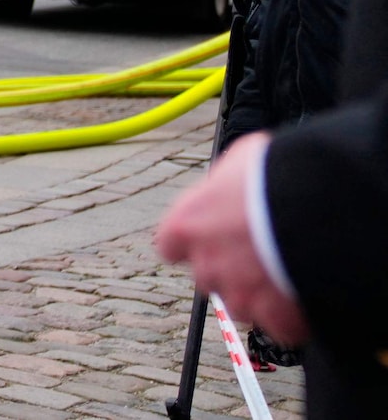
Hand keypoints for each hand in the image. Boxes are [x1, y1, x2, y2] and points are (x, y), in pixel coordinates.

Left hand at [153, 133, 309, 343]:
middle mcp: (205, 263)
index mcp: (186, 224)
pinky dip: (288, 318)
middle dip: (229, 269)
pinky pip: (277, 326)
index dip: (191, 244)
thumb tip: (233, 182)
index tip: (208, 239)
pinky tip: (301, 298)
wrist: (317, 207)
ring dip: (257, 294)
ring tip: (283, 273)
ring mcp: (239, 293)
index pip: (170, 245)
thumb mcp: (241, 161)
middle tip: (257, 253)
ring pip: (241, 304)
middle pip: (207, 276)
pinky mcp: (274, 315)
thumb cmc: (276, 174)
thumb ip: (227, 183)